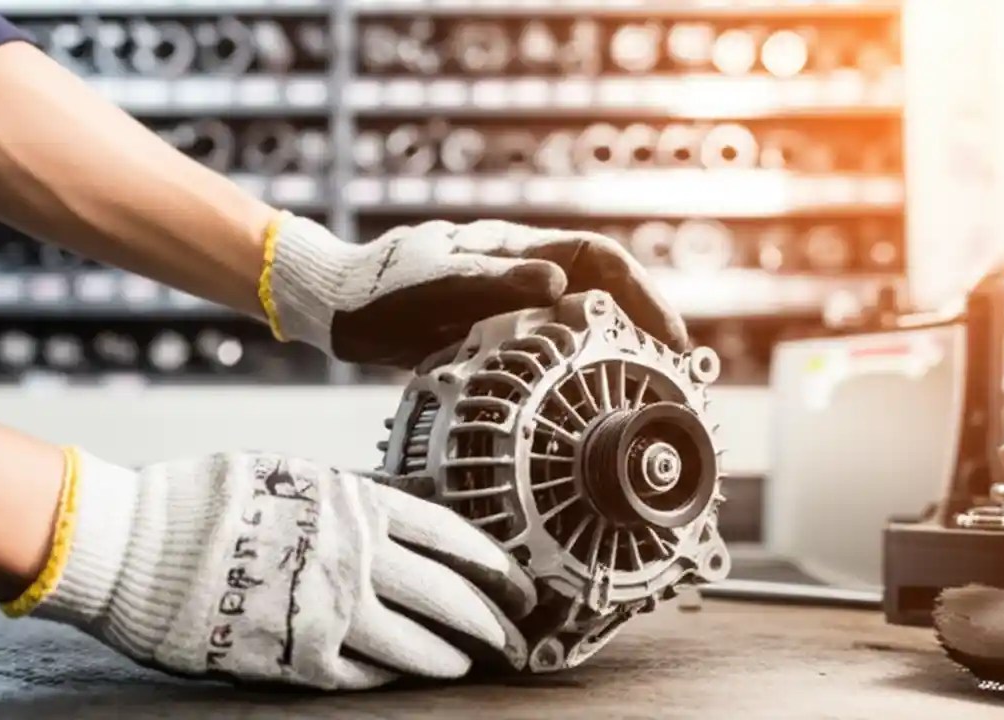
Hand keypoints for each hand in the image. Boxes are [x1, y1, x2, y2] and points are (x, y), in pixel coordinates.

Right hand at [7, 450, 535, 689]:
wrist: (132, 542)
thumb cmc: (206, 498)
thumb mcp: (289, 474)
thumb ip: (348, 498)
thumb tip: (393, 514)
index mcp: (355, 505)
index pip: (451, 537)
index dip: (494, 564)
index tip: (520, 581)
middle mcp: (351, 559)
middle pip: (446, 598)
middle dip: (490, 622)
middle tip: (515, 638)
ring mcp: (323, 612)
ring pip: (412, 646)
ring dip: (448, 657)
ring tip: (468, 663)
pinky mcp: (290, 657)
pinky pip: (357, 676)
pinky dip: (386, 678)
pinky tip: (399, 678)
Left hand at [265, 215, 687, 367]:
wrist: (333, 304)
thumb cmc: (378, 289)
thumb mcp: (435, 285)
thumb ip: (493, 283)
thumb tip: (559, 283)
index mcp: (512, 250)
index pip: (600, 260)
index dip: (644, 295)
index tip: (671, 339)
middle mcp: (518, 271)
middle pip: (600, 290)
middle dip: (641, 326)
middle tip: (670, 375)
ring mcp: (506, 301)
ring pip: (577, 319)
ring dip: (612, 348)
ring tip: (639, 391)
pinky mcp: (491, 330)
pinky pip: (547, 344)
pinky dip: (571, 367)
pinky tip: (580, 399)